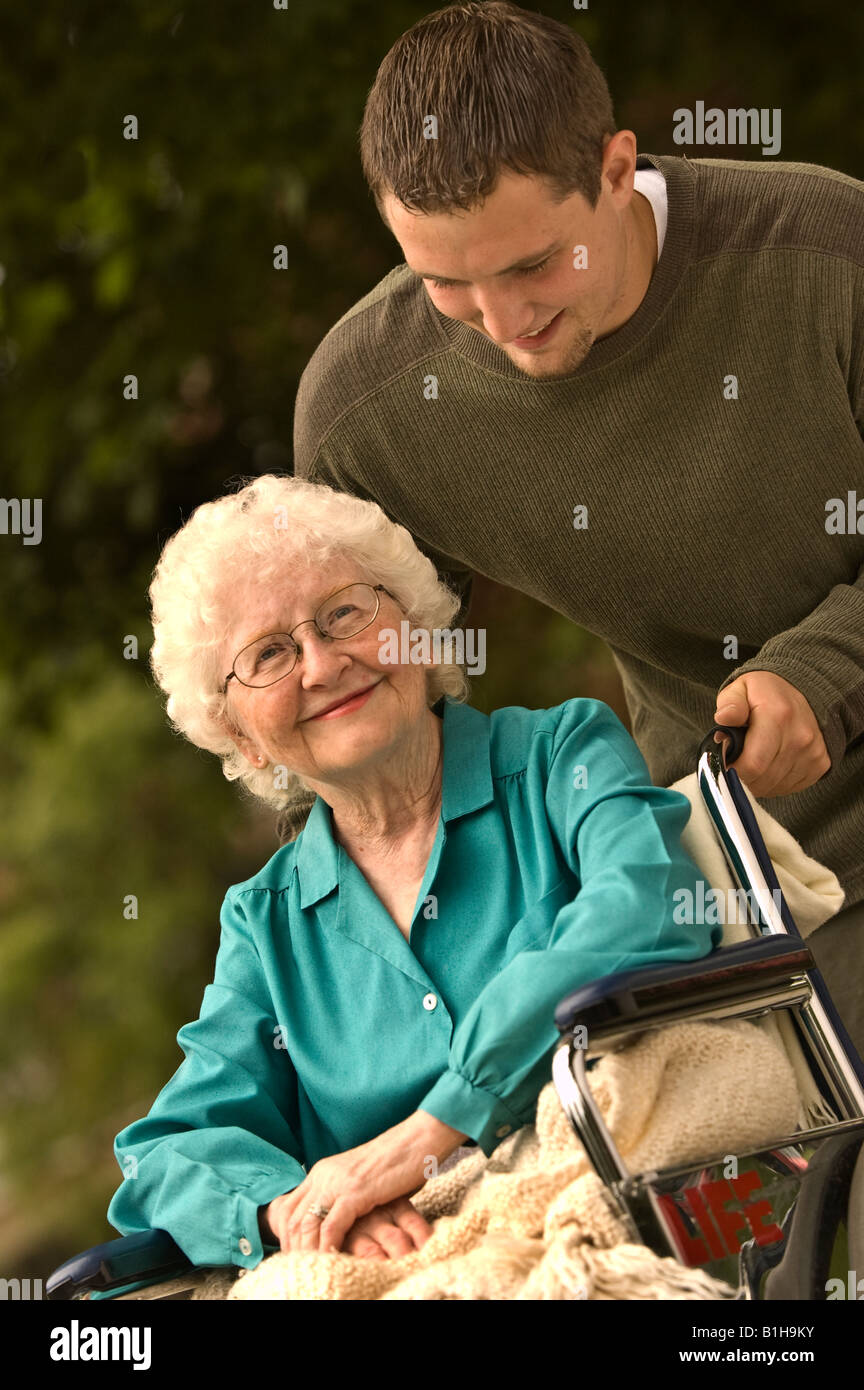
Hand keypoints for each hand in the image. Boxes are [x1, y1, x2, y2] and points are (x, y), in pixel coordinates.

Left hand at [263, 1110, 464, 1254]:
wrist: (419, 1138)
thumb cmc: (397, 1162)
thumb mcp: (361, 1180)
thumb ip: (345, 1197)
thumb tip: (339, 1226)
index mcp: (322, 1171)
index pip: (289, 1208)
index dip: (288, 1237)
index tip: (295, 1257)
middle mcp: (323, 1175)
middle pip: (292, 1219)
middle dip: (293, 1249)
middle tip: (301, 1270)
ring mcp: (337, 1182)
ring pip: (306, 1224)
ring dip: (307, 1252)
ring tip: (314, 1271)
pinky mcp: (355, 1191)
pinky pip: (331, 1227)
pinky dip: (328, 1248)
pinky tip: (331, 1261)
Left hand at [713, 672, 830, 796]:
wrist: (806, 691)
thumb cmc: (765, 694)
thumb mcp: (741, 688)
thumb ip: (730, 703)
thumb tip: (723, 718)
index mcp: (778, 716)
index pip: (752, 764)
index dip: (732, 771)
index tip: (724, 764)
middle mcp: (800, 737)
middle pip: (763, 779)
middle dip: (743, 778)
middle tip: (735, 763)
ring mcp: (813, 753)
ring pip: (775, 787)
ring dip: (757, 782)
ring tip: (752, 761)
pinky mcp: (820, 764)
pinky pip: (789, 787)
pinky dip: (774, 783)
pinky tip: (769, 765)